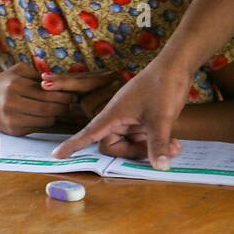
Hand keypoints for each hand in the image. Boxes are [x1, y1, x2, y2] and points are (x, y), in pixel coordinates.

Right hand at [0, 62, 76, 135]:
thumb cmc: (2, 84)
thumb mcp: (17, 71)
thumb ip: (38, 74)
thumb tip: (62, 79)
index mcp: (15, 85)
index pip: (47, 92)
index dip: (63, 94)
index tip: (73, 92)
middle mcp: (12, 103)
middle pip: (49, 107)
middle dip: (64, 105)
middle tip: (72, 102)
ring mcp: (12, 119)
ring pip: (46, 120)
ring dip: (57, 115)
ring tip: (62, 108)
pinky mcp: (13, 131)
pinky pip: (38, 127)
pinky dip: (47, 122)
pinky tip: (48, 115)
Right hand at [51, 58, 189, 166]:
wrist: (178, 65)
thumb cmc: (163, 86)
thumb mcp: (161, 118)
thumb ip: (158, 144)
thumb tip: (160, 167)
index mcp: (114, 114)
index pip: (88, 133)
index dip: (73, 145)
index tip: (56, 155)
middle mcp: (120, 117)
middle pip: (114, 146)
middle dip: (134, 154)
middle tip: (157, 153)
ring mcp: (133, 117)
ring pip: (133, 143)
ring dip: (151, 149)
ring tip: (174, 147)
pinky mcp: (145, 117)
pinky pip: (144, 137)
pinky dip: (157, 143)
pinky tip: (175, 144)